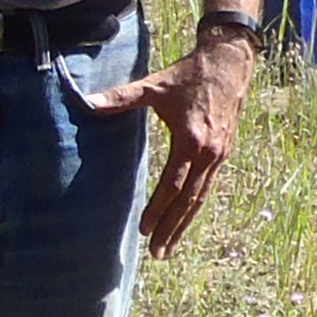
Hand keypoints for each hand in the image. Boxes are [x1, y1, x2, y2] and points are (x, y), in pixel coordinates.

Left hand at [101, 23, 252, 255]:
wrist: (229, 63)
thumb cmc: (189, 74)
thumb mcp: (154, 85)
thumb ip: (120, 97)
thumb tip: (87, 102)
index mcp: (191, 141)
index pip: (173, 185)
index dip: (158, 209)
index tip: (145, 230)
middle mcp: (209, 154)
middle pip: (189, 201)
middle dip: (172, 229)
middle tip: (158, 253)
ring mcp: (219, 155)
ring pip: (201, 198)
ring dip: (184, 224)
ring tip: (170, 246)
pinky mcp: (224, 152)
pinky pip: (208, 186)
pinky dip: (195, 206)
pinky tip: (185, 217)